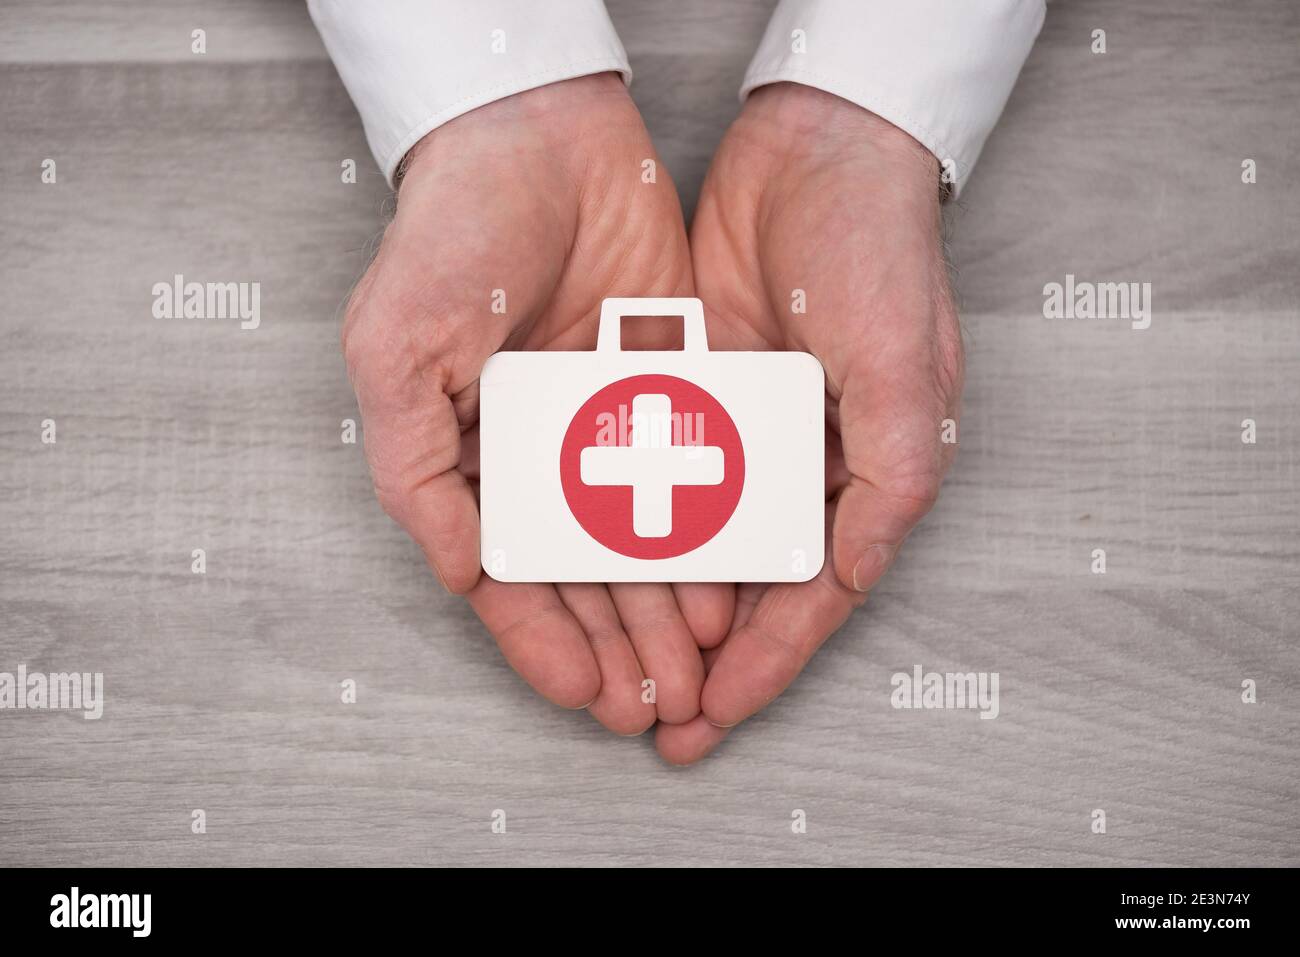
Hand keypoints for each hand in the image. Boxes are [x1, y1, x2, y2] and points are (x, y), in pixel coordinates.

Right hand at [342, 74, 733, 733]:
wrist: (539, 134)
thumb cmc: (450, 235)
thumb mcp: (397, 354)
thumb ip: (417, 470)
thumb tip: (458, 572)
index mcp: (469, 456)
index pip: (506, 572)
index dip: (541, 640)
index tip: (582, 692)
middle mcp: (540, 453)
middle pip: (583, 573)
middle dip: (618, 645)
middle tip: (655, 707)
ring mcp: (606, 424)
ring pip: (644, 538)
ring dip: (666, 609)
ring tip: (695, 671)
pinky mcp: (668, 388)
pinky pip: (694, 476)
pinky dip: (709, 531)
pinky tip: (727, 583)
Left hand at [657, 83, 963, 763]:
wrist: (814, 143)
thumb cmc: (876, 246)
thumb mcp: (900, 365)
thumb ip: (889, 474)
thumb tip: (856, 573)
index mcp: (866, 468)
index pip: (814, 590)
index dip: (771, 660)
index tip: (720, 711)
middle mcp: (805, 459)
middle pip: (752, 582)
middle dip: (709, 654)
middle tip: (660, 718)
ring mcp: (745, 426)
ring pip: (699, 539)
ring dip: (664, 604)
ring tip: (619, 664)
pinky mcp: (694, 387)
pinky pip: (657, 470)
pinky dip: (632, 519)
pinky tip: (594, 567)